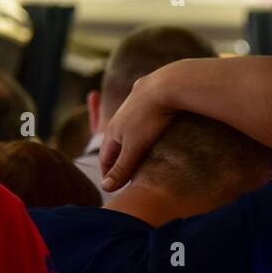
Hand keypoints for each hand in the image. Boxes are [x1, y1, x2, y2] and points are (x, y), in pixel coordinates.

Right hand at [98, 72, 175, 192]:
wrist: (166, 85)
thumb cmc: (149, 118)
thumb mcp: (135, 147)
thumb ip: (122, 168)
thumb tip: (105, 188)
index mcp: (113, 130)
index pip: (105, 157)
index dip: (108, 173)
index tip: (114, 186)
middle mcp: (120, 117)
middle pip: (116, 143)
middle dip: (120, 160)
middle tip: (128, 175)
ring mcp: (133, 105)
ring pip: (129, 129)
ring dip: (132, 144)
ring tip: (141, 156)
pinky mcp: (148, 96)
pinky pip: (143, 117)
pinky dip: (145, 129)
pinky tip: (154, 130)